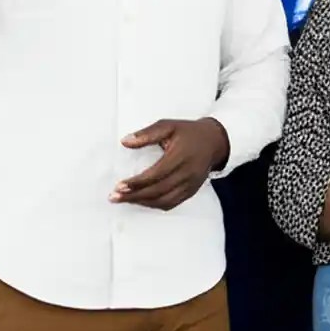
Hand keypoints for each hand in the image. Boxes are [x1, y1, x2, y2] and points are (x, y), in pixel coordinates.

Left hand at [111, 118, 229, 210]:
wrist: (215, 141)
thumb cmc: (189, 132)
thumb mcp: (168, 125)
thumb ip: (147, 134)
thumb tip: (125, 141)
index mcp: (180, 156)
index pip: (155, 174)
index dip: (137, 183)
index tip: (119, 185)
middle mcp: (187, 174)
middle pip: (158, 191)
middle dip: (134, 196)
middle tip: (115, 197)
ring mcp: (190, 185)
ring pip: (164, 201)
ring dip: (143, 203)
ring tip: (125, 200)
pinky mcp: (191, 191)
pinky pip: (172, 203)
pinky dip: (155, 205)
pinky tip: (142, 201)